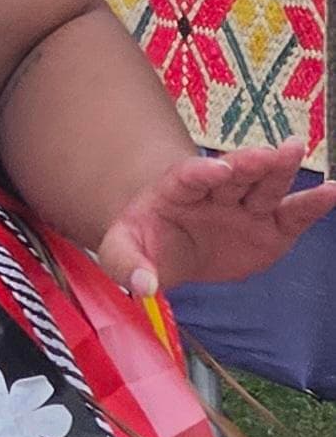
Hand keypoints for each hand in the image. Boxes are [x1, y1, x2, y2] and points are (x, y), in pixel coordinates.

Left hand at [95, 142, 334, 294]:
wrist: (169, 251)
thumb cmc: (144, 245)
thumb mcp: (121, 253)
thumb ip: (127, 265)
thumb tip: (143, 287)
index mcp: (175, 191)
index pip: (189, 177)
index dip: (202, 173)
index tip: (217, 171)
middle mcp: (215, 193)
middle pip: (234, 175)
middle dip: (249, 163)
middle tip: (268, 152)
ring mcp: (245, 209)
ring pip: (265, 186)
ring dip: (280, 169)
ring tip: (296, 149)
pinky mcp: (271, 228)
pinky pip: (293, 214)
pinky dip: (313, 204)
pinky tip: (333, 191)